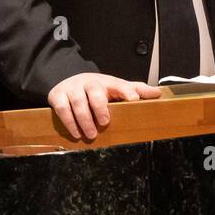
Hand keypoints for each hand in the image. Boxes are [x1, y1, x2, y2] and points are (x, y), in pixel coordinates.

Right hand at [47, 72, 162, 140]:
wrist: (68, 80)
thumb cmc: (96, 89)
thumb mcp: (116, 88)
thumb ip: (136, 90)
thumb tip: (157, 93)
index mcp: (107, 82)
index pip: (119, 84)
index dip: (127, 91)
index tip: (134, 100)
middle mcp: (89, 83)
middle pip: (95, 91)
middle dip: (100, 107)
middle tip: (105, 122)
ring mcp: (72, 88)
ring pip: (78, 102)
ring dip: (85, 120)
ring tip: (91, 134)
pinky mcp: (58, 96)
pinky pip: (62, 108)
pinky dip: (69, 122)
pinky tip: (76, 133)